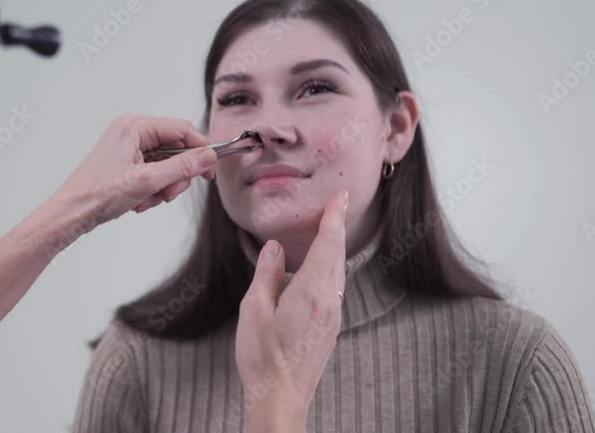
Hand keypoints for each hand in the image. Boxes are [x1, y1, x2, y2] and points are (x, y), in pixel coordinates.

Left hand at [54, 114, 217, 224]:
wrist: (72, 213)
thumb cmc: (98, 194)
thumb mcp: (148, 181)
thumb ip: (182, 167)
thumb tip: (207, 157)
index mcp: (135, 125)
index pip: (182, 129)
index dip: (200, 151)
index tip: (209, 172)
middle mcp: (132, 131)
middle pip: (175, 148)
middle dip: (176, 176)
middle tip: (168, 194)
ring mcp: (128, 146)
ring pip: (166, 163)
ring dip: (163, 186)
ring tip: (147, 200)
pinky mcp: (126, 161)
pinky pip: (153, 171)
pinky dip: (152, 188)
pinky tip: (139, 201)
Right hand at [235, 190, 348, 431]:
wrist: (280, 397)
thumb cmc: (263, 358)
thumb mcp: (254, 310)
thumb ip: (266, 274)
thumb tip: (273, 248)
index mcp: (310, 292)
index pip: (327, 244)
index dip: (333, 217)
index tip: (340, 196)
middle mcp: (328, 301)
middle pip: (336, 254)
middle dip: (336, 226)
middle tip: (338, 203)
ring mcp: (332, 316)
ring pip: (337, 272)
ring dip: (334, 247)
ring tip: (328, 229)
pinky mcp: (329, 328)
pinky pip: (333, 288)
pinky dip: (329, 268)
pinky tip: (318, 267)